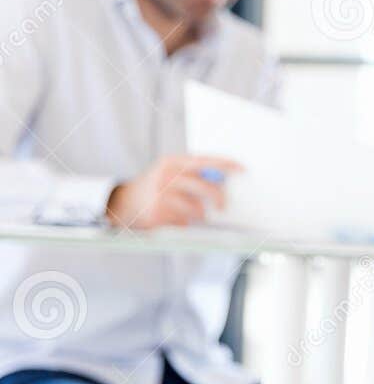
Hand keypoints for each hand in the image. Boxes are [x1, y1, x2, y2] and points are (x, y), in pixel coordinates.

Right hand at [106, 155, 239, 229]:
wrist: (121, 202)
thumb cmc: (155, 186)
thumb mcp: (169, 172)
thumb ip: (193, 173)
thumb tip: (224, 181)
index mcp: (171, 162)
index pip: (204, 161)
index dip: (225, 164)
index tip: (242, 169)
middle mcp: (166, 177)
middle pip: (204, 186)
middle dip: (219, 198)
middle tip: (223, 206)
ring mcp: (160, 196)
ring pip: (196, 208)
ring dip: (198, 214)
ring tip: (190, 213)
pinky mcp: (157, 215)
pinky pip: (183, 222)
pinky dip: (183, 222)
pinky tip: (171, 217)